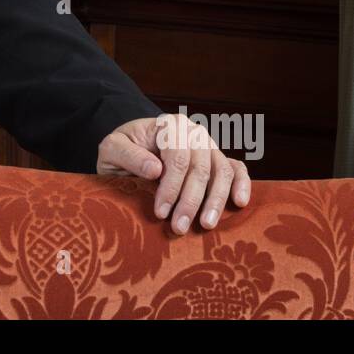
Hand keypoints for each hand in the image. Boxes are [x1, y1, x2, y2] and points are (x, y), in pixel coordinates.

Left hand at [97, 113, 250, 234]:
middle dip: (191, 201)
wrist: (132, 147)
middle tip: (179, 227)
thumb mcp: (112, 148)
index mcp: (169, 125)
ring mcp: (209, 145)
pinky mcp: (218, 159)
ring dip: (216, 200)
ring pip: (222, 171)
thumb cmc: (122, 149)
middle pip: (201, 168)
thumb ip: (128, 155)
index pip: (178, 158)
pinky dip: (242, 184)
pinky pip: (237, 169)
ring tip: (206, 225)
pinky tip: (239, 203)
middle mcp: (194, 132)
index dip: (171, 187)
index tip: (160, 212)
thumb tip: (155, 170)